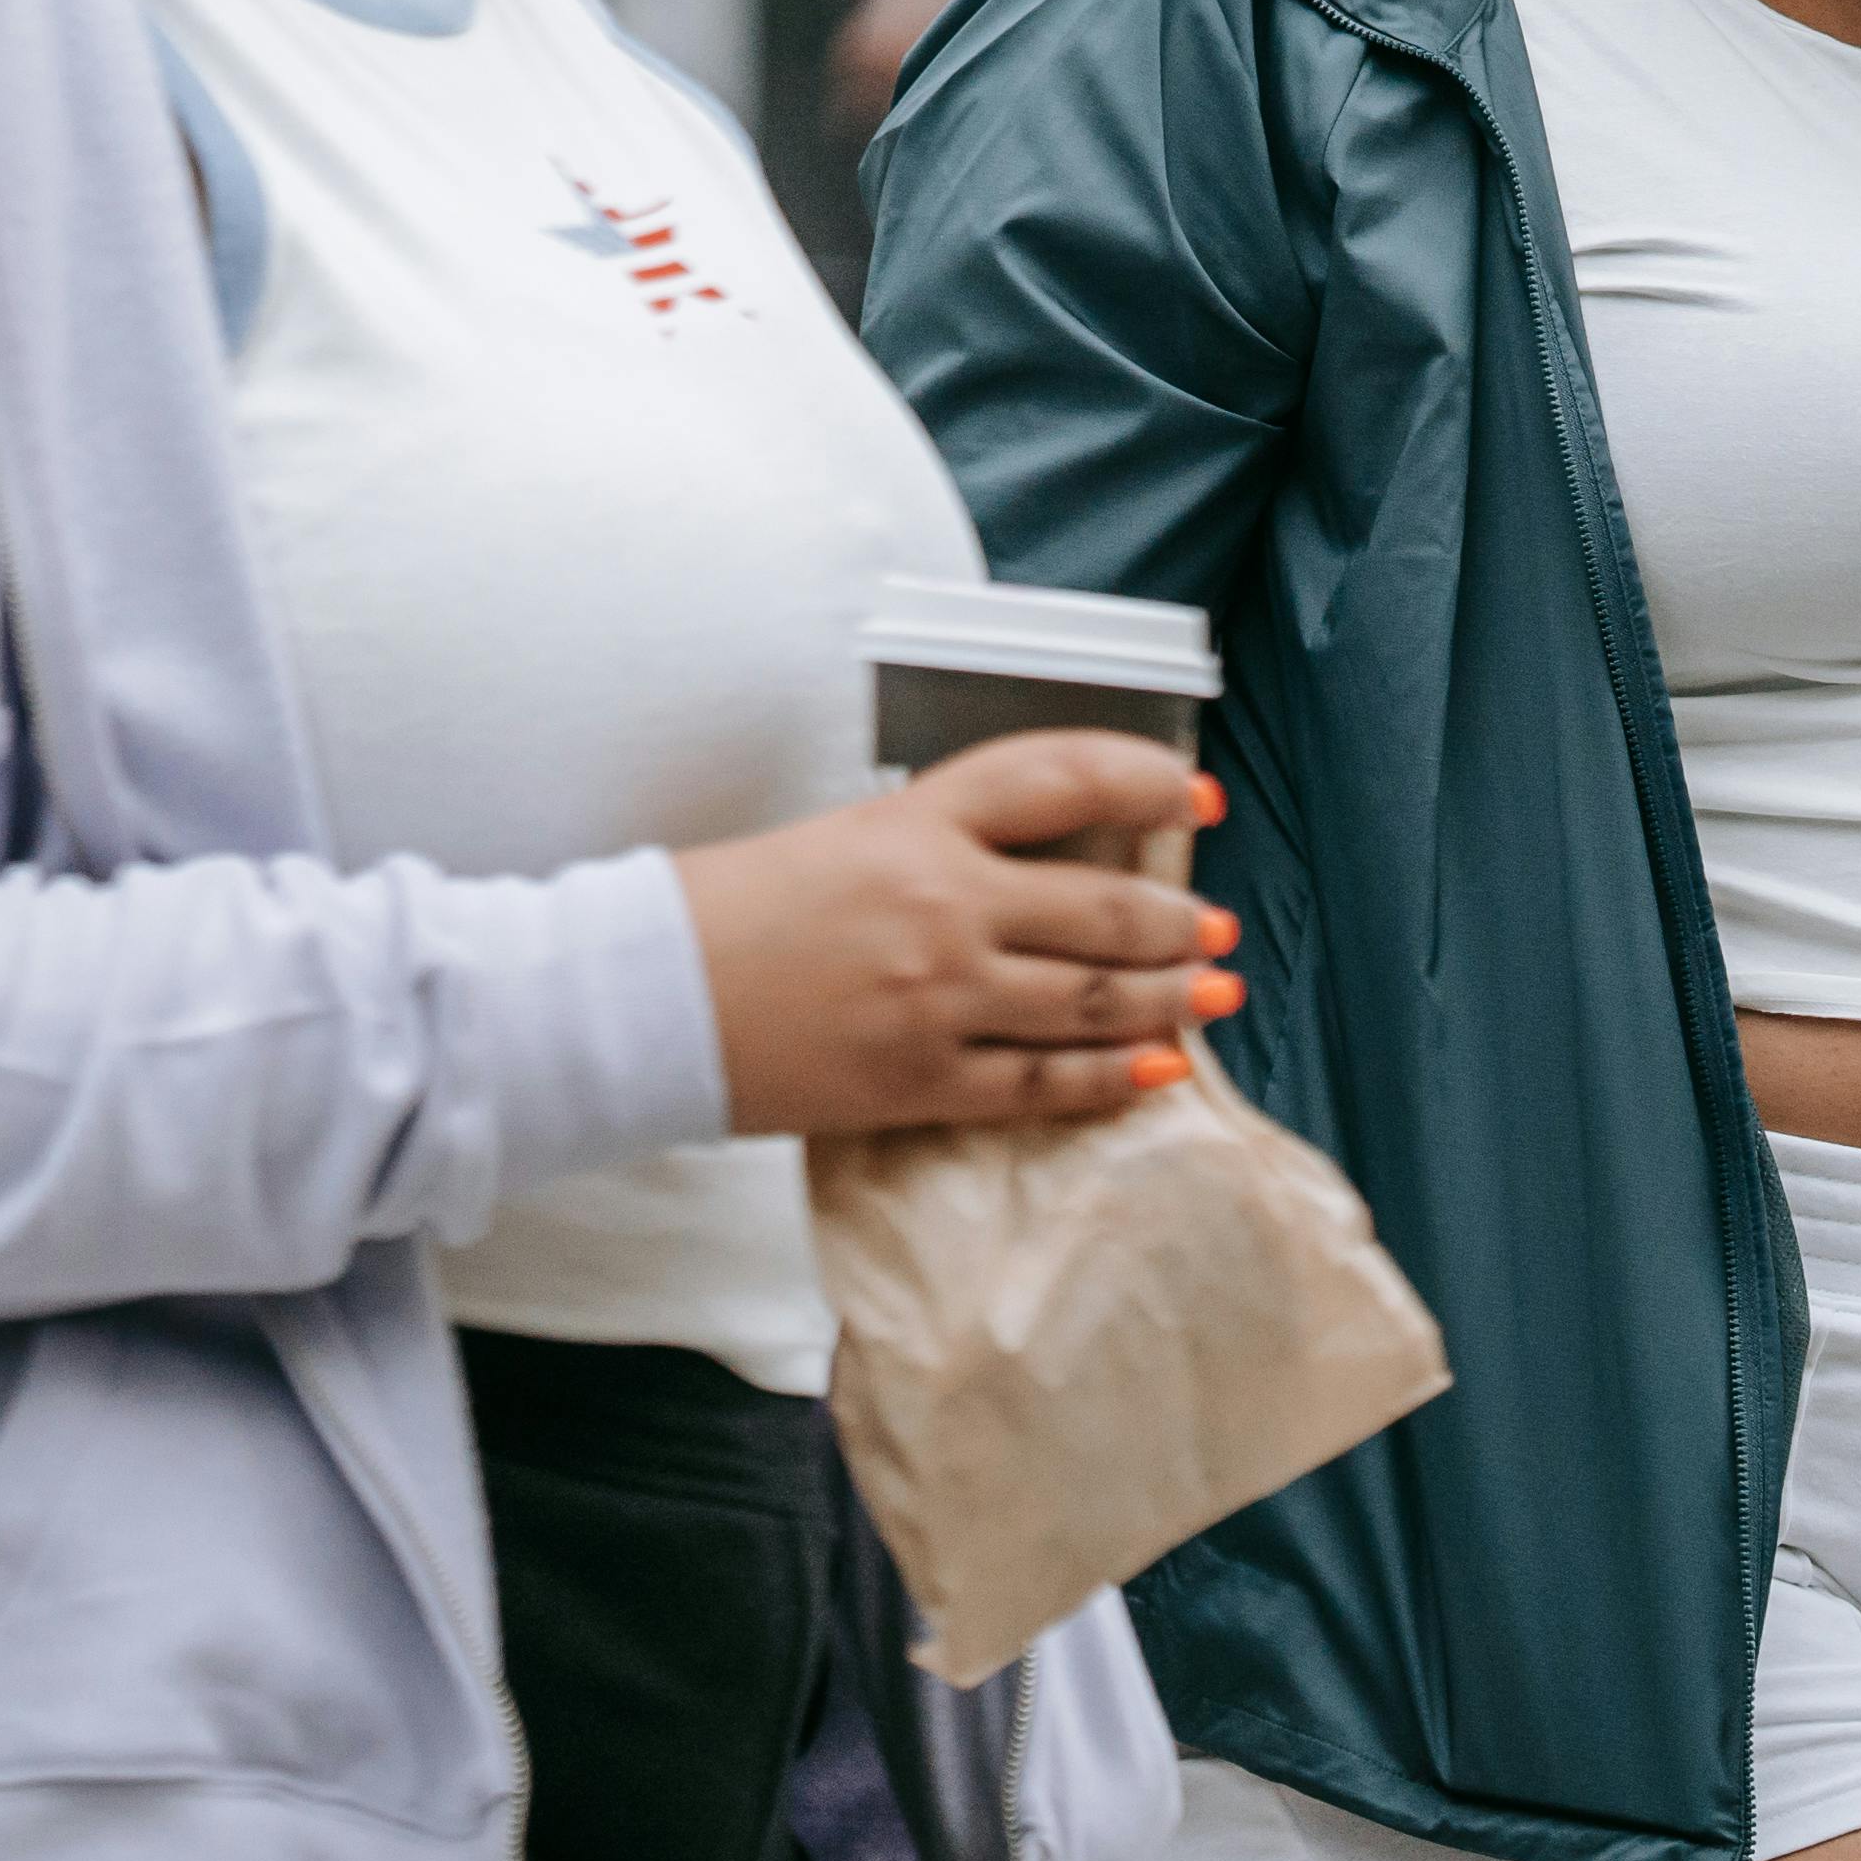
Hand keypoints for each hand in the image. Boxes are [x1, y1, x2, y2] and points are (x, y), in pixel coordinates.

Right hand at [675, 731, 1238, 1136]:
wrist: (645, 998)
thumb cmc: (737, 910)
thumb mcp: (849, 837)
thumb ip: (946, 843)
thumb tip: (1054, 864)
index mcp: (919, 820)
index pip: (1065, 777)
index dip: (1148, 783)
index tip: (1198, 797)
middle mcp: (943, 903)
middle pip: (1106, 907)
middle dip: (1179, 922)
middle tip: (1215, 929)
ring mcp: (938, 997)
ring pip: (1094, 998)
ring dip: (1169, 996)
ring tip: (1211, 992)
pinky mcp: (920, 1081)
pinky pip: (1044, 1083)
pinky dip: (1114, 1078)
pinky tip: (1160, 1068)